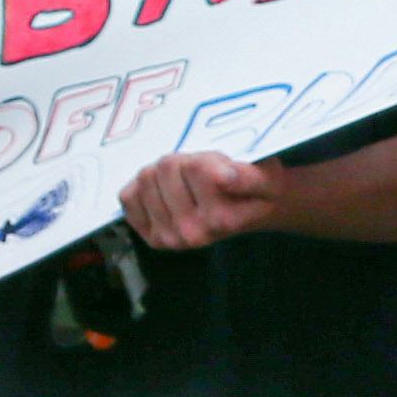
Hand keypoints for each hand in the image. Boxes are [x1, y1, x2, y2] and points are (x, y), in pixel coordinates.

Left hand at [121, 151, 281, 250]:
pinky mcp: (152, 237)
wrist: (256, 214)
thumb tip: (224, 178)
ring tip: (188, 183)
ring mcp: (168, 238)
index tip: (225, 169)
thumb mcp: (268, 178)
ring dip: (166, 173)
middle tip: (204, 175)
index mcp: (219, 219)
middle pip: (166, 166)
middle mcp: (192, 233)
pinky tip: (166, 192)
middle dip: (185, 162)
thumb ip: (248, 178)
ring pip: (146, 177)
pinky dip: (143, 188)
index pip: (194, 167)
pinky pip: (128, 197)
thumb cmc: (259, 191)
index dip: (209, 158)